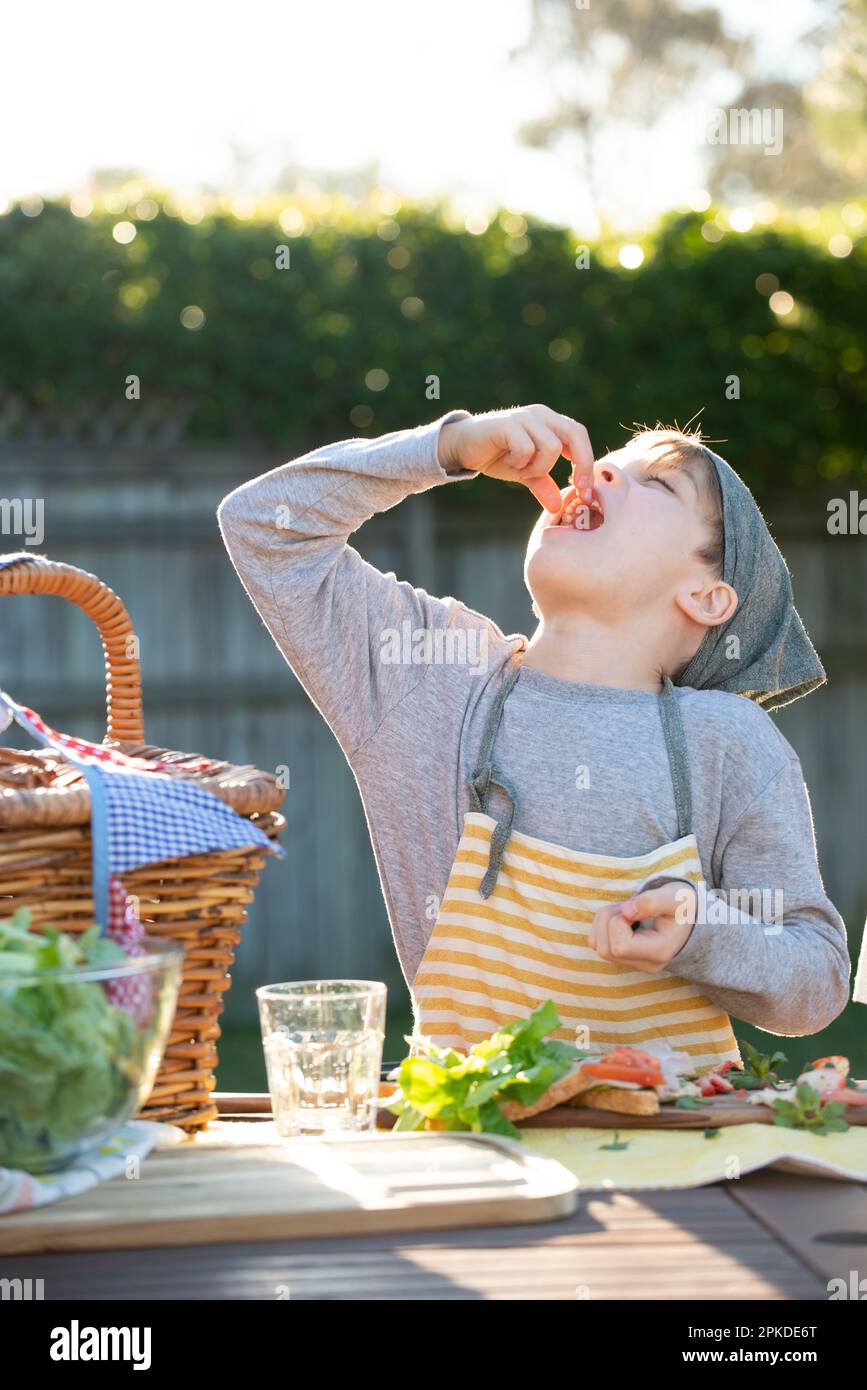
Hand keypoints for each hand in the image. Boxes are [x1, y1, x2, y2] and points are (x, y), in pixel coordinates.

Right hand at [438, 404, 593, 511]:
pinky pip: (527, 448)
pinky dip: (520, 463)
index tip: (586, 492)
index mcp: (549, 422)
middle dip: (581, 464)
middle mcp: (541, 415)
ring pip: (552, 447)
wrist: (462, 447)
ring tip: (521, 469)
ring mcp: (524, 417)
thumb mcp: (524, 473)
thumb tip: (557, 506)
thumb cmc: (496, 456)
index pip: (580, 436)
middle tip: (575, 487)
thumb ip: (543, 484)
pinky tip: (508, 462)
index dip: (587, 463)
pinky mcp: (507, 424)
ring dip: (538, 467)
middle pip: (575, 434)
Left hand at [588, 881, 697, 973]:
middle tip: (629, 906)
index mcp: (659, 952)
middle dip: (608, 918)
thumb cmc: (682, 904)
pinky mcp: (623, 957)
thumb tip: (626, 912)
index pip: (620, 946)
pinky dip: (602, 925)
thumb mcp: (675, 897)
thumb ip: (652, 901)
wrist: (688, 915)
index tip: (634, 908)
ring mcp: (632, 963)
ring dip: (604, 920)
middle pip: (604, 948)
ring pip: (597, 945)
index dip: (618, 922)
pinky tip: (622, 918)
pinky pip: (597, 942)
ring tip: (626, 911)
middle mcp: (645, 964)